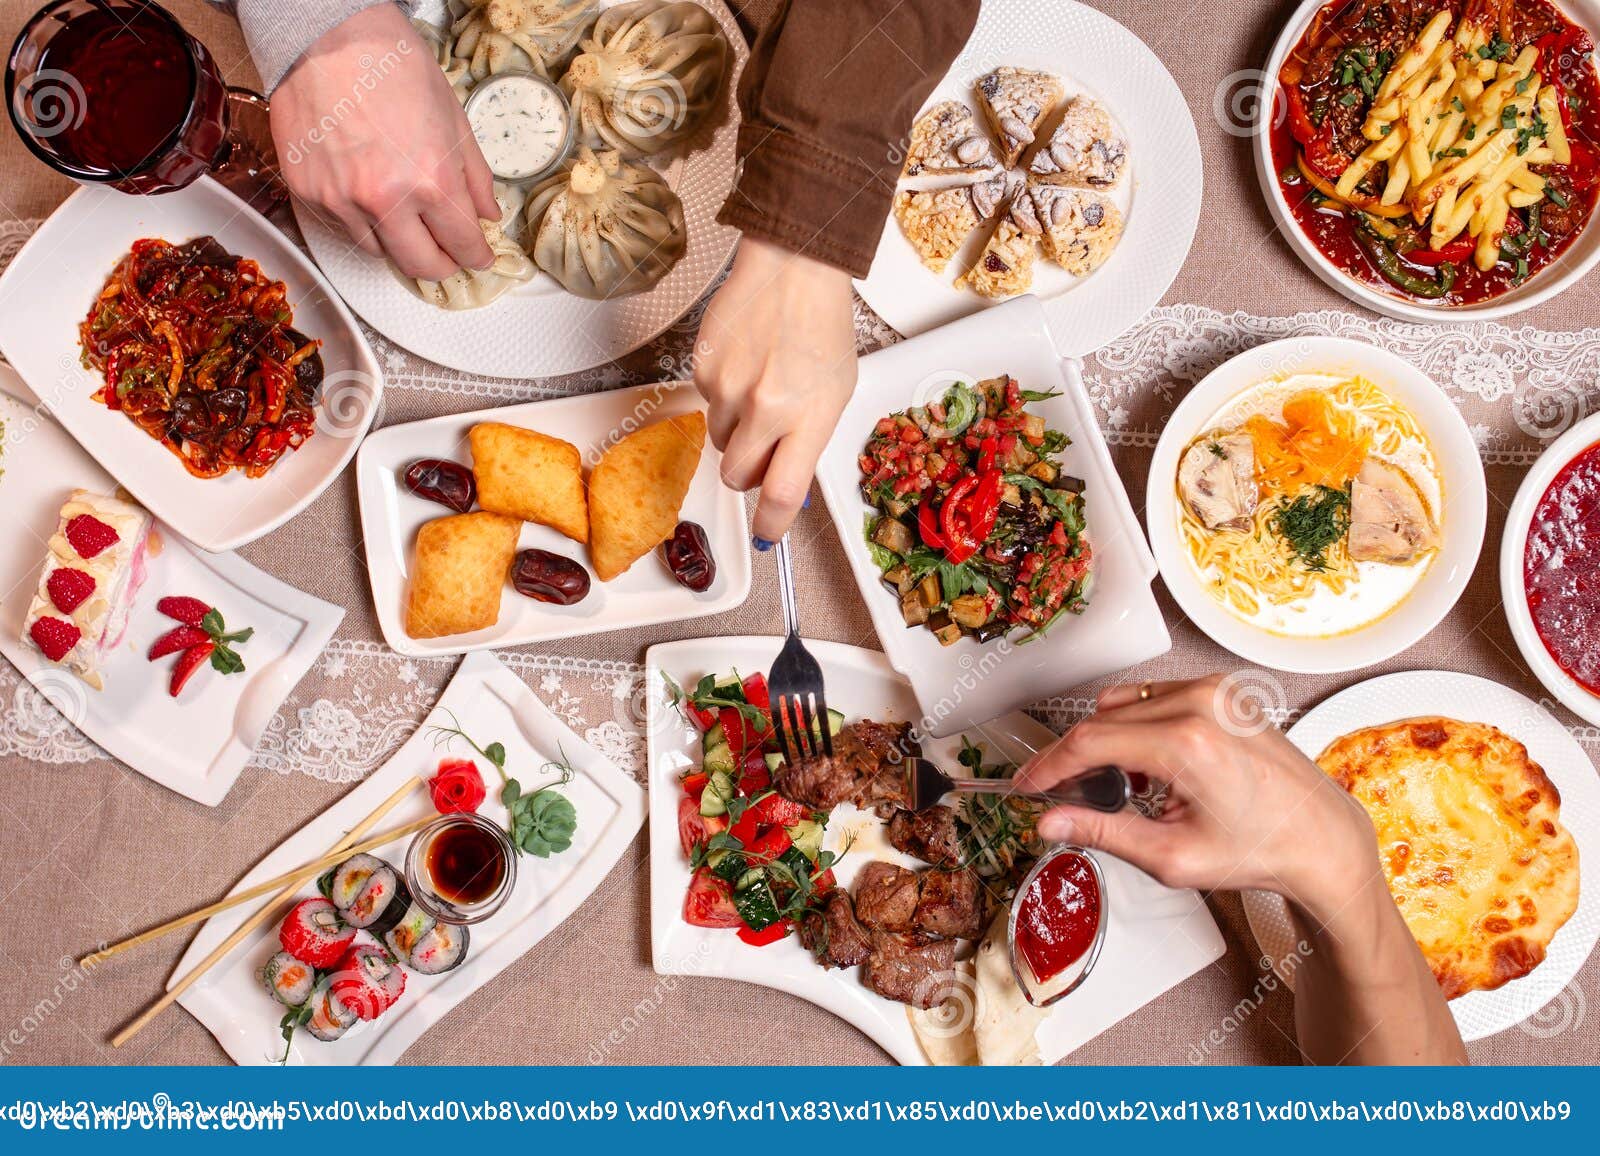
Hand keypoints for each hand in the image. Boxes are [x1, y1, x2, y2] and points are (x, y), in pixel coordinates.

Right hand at [270, 5, 497, 279]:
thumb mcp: (452, 116)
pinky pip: (343, 228)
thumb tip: (487, 214)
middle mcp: (385, 199)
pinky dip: (362, 221)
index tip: (479, 256)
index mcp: (430, 179)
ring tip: (406, 216)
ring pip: (380, 252)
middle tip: (449, 255)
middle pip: (421, 266)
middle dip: (442, 264)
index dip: (476, 255)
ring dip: (399, 242)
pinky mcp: (309, 193)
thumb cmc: (390, 63)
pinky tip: (369, 194)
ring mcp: (342, 200)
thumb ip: (474, 175)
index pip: (463, 244)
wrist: (324, 36)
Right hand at [694, 239, 856, 544]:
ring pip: (719, 440)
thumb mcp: (835, 393)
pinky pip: (707, 404)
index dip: (771, 524)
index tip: (767, 534)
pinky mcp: (703, 369)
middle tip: (765, 448)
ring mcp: (729, 388)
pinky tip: (746, 364)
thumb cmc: (822, 326)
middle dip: (748, 474)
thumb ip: (809, 441)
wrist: (793, 269)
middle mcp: (766, 407)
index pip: (782, 493)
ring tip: (760, 389)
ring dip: (737, 430)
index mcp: (809, 417)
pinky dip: (724, 396)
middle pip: (738, 476)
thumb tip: (786, 485)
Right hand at [1015, 675, 1379, 920]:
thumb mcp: (1173, 857)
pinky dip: (1139, 727)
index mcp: (1188, 743)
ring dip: (1109, 741)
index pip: (1090, 741)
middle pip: (1101, 719)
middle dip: (1074, 758)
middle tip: (1064, 793)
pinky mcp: (1223, 691)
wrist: (1320, 837)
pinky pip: (1155, 697)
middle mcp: (1201, 704)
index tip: (1029, 784)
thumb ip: (1103, 833)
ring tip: (1122, 786)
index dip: (1049, 765)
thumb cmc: (1262, 849)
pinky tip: (1153, 766)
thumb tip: (1052, 822)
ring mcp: (1215, 692)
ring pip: (1124, 704)